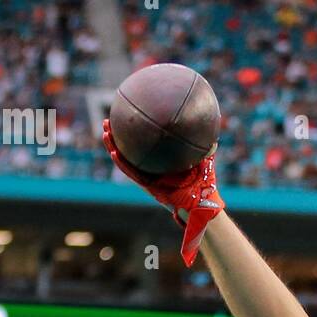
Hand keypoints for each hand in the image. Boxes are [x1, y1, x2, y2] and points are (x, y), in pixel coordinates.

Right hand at [102, 118, 224, 267]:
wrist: (203, 202)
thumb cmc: (204, 181)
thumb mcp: (203, 155)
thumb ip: (203, 140)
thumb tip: (212, 119)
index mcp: (160, 160)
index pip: (144, 143)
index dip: (134, 130)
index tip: (125, 114)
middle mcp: (151, 168)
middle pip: (129, 149)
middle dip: (116, 136)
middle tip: (106, 121)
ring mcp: (148, 177)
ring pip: (125, 160)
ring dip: (112, 147)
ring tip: (104, 132)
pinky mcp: (148, 187)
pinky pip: (132, 173)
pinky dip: (122, 163)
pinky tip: (113, 151)